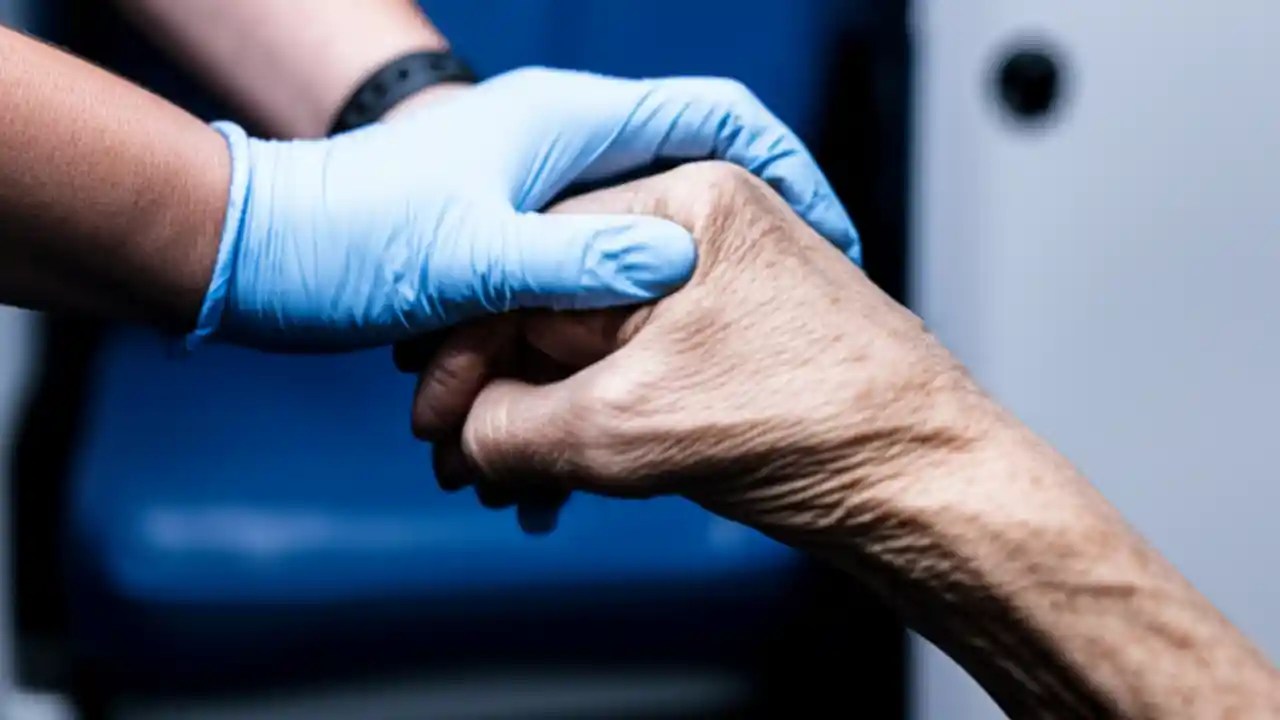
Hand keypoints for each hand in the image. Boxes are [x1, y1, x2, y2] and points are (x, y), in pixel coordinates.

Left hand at [193, 67, 858, 349]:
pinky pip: (601, 277)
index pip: (718, 114)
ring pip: (648, 238)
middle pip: (697, 178)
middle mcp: (568, 149)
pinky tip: (636, 380)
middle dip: (752, 241)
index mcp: (572, 123)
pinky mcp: (520, 241)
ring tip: (728, 360)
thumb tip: (677, 265)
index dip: (791, 166)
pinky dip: (627, 324)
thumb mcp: (469, 252)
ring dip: (687, 296)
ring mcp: (546, 195)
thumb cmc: (353, 234)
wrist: (269, 250)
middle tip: (798, 309)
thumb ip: (572, 260)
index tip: (834, 236)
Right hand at [409, 160, 979, 534]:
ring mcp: (721, 292)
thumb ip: (514, 429)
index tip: (433, 414)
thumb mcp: (625, 429)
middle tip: (465, 462)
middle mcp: (704, 235)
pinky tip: (561, 484)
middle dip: (503, 397)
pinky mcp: (732, 347)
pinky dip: (593, 431)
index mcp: (684, 208)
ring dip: (543, 426)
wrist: (926, 486)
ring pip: (594, 352)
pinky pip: (635, 376)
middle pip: (559, 309)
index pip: (533, 264)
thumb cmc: (821, 429)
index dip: (467, 348)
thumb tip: (464, 436)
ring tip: (513, 488)